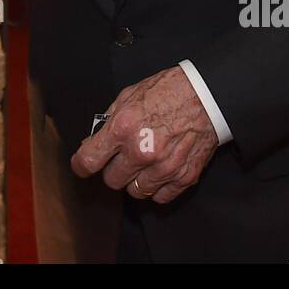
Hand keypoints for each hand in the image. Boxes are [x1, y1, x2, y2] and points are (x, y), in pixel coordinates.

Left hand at [71, 66, 218, 203]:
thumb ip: (109, 120)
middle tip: (123, 157)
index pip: (88, 160)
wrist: (206, 94)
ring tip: (144, 163)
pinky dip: (157, 187)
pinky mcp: (184, 176)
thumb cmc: (168, 91)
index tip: (83, 165)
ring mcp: (163, 167)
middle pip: (112, 180)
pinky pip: (160, 197)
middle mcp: (141, 151)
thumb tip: (94, 141)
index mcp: (123, 128)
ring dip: (136, 180)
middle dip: (114, 169)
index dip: (81, 165)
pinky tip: (159, 170)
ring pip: (135, 192)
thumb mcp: (129, 95)